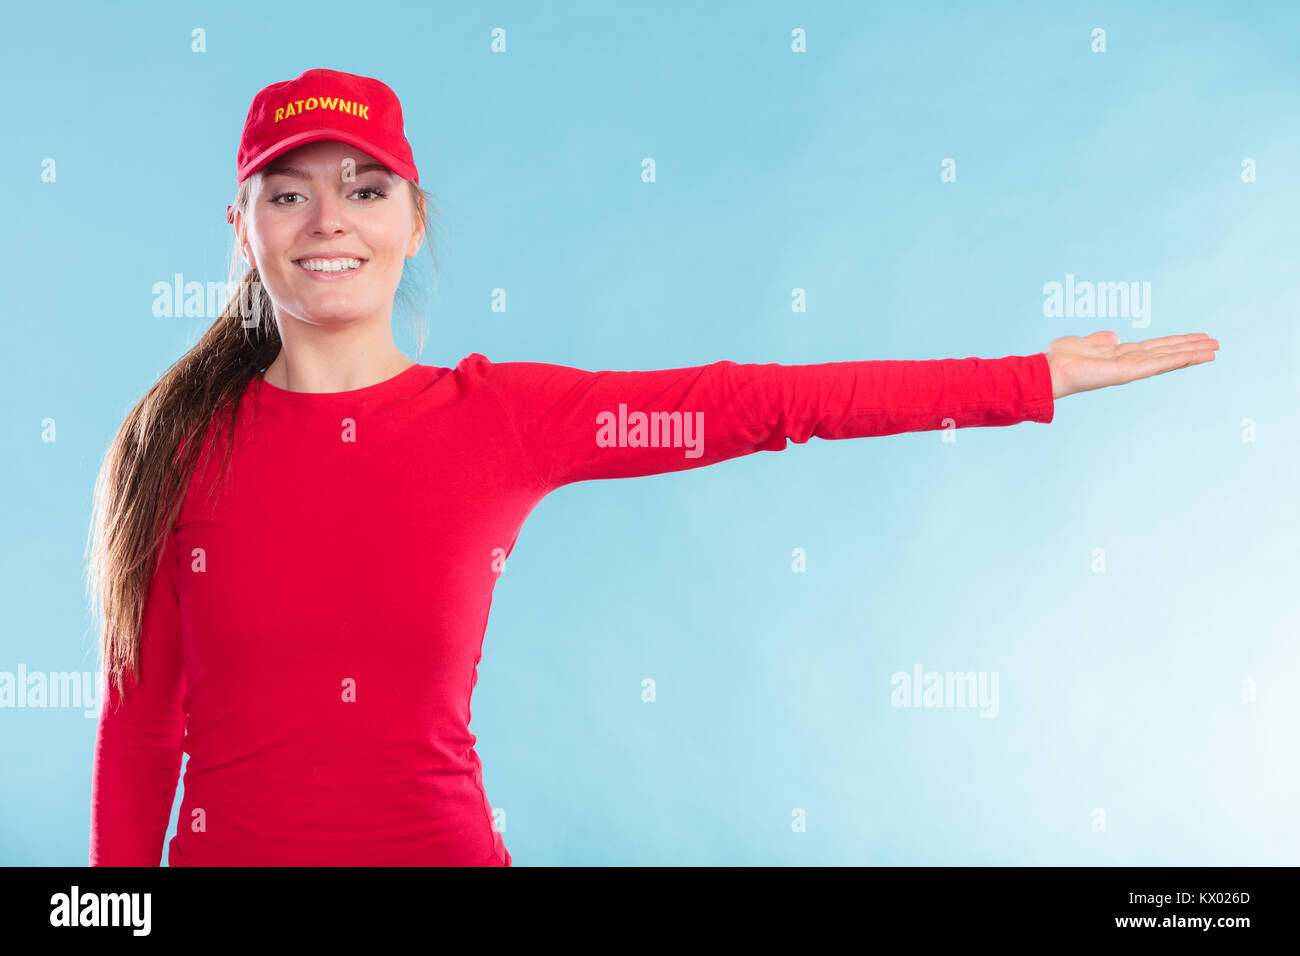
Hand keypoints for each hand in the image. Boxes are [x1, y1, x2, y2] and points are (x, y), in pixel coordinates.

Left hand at [1045, 331, 1218, 399]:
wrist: (1049, 371)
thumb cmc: (1061, 359)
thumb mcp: (1084, 342)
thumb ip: (1101, 340)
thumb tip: (1114, 336)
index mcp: (1121, 354)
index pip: (1156, 348)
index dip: (1176, 343)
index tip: (1196, 339)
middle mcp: (1130, 362)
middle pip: (1168, 352)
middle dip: (1191, 348)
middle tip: (1216, 344)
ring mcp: (1131, 368)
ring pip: (1168, 358)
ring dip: (1192, 354)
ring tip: (1215, 350)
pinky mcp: (1128, 372)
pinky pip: (1159, 363)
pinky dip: (1178, 359)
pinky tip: (1196, 356)